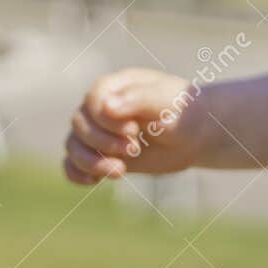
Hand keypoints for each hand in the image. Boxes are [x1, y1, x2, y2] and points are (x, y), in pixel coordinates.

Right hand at [63, 68, 211, 185]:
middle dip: (103, 142)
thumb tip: (106, 107)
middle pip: (80, 125)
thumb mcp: (166, 102)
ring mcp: (97, 131)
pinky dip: (77, 174)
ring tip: (119, 171)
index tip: (134, 130)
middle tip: (135, 148)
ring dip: (92, 162)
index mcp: (113, 87)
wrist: (194, 134)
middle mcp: (99, 107)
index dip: (107, 121)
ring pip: (73, 146)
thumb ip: (138, 100)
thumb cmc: (182, 112)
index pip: (92, 101)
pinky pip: (72, 164)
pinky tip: (94, 181)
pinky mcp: (100, 153)